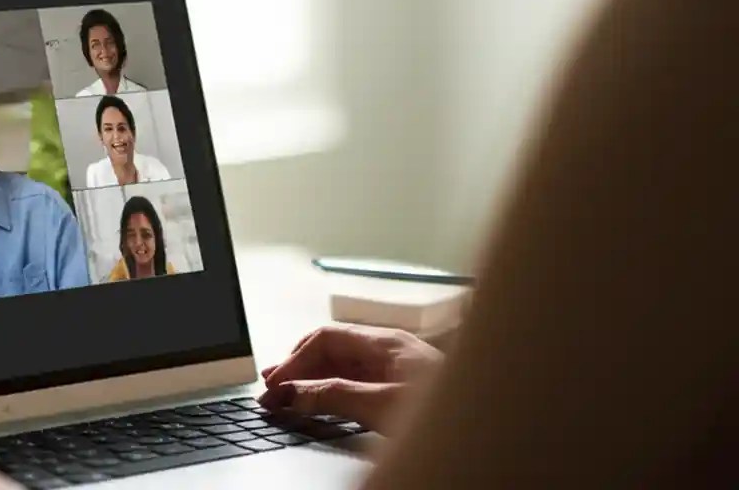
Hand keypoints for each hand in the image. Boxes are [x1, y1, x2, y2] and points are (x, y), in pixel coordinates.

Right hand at [258, 324, 442, 433]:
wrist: (491, 425)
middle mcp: (390, 349)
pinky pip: (356, 379)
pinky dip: (332, 388)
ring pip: (343, 364)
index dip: (295, 360)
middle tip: (271, 386)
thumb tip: (292, 391)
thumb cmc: (448, 412)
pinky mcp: (401, 388)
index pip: (326, 338)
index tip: (275, 385)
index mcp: (386, 342)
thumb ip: (335, 395)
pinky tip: (321, 400)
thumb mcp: (382, 406)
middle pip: (332, 348)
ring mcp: (397, 368)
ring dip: (312, 377)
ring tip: (288, 392)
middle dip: (298, 364)